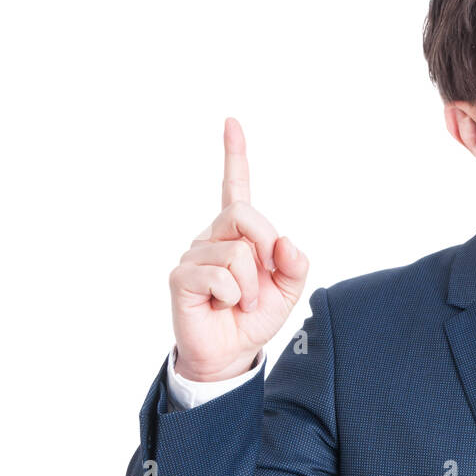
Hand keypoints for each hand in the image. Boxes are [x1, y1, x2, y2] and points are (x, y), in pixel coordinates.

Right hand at [168, 118, 308, 381]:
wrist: (232, 353)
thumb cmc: (255, 318)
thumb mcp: (288, 290)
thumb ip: (295, 264)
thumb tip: (285, 242)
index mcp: (239, 234)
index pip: (236, 187)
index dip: (234, 155)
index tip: (231, 122)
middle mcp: (213, 237)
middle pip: (244, 214)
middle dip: (265, 247)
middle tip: (266, 280)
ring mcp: (194, 254)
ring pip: (236, 252)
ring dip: (252, 287)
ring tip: (241, 303)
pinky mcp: (181, 277)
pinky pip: (220, 276)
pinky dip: (234, 296)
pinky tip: (223, 306)